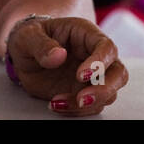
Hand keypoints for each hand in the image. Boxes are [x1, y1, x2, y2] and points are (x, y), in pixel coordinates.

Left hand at [7, 16, 127, 115]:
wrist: (25, 55)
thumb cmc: (30, 38)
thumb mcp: (27, 36)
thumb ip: (41, 44)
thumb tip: (58, 55)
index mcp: (85, 33)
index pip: (106, 47)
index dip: (99, 62)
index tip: (80, 75)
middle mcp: (95, 54)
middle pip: (118, 73)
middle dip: (104, 89)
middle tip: (81, 98)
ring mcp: (94, 76)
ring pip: (109, 94)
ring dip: (87, 104)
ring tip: (57, 102)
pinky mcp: (86, 92)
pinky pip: (92, 106)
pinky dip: (77, 110)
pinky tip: (56, 105)